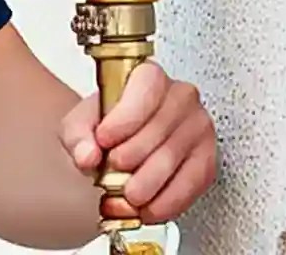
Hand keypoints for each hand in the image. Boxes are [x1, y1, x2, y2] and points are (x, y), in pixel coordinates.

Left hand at [59, 61, 216, 223]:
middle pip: (159, 130)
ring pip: (173, 158)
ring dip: (146, 185)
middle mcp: (180, 97)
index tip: (104, 140)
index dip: (124, 119)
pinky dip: (166, 202)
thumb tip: (87, 157)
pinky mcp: (207, 158)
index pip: (145, 91)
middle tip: (110, 176)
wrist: (126, 139)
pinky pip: (191, 184)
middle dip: (131, 159)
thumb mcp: (82, 123)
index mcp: (149, 77)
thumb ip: (78, 137)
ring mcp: (198, 127)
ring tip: (125, 197)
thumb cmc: (107, 124)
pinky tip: (147, 208)